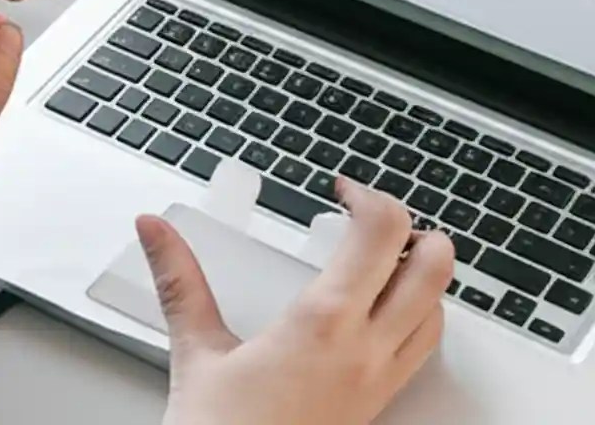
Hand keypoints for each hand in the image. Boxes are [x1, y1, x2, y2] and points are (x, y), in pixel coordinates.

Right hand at [139, 180, 453, 424]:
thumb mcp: (196, 351)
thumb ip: (178, 280)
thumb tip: (155, 232)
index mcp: (323, 324)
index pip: (381, 233)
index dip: (368, 196)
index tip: (341, 190)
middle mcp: (366, 350)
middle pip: (434, 264)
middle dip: (409, 226)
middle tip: (367, 216)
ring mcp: (380, 379)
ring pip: (438, 306)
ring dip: (420, 270)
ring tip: (378, 256)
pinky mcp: (379, 402)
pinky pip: (423, 345)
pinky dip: (417, 312)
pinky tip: (378, 311)